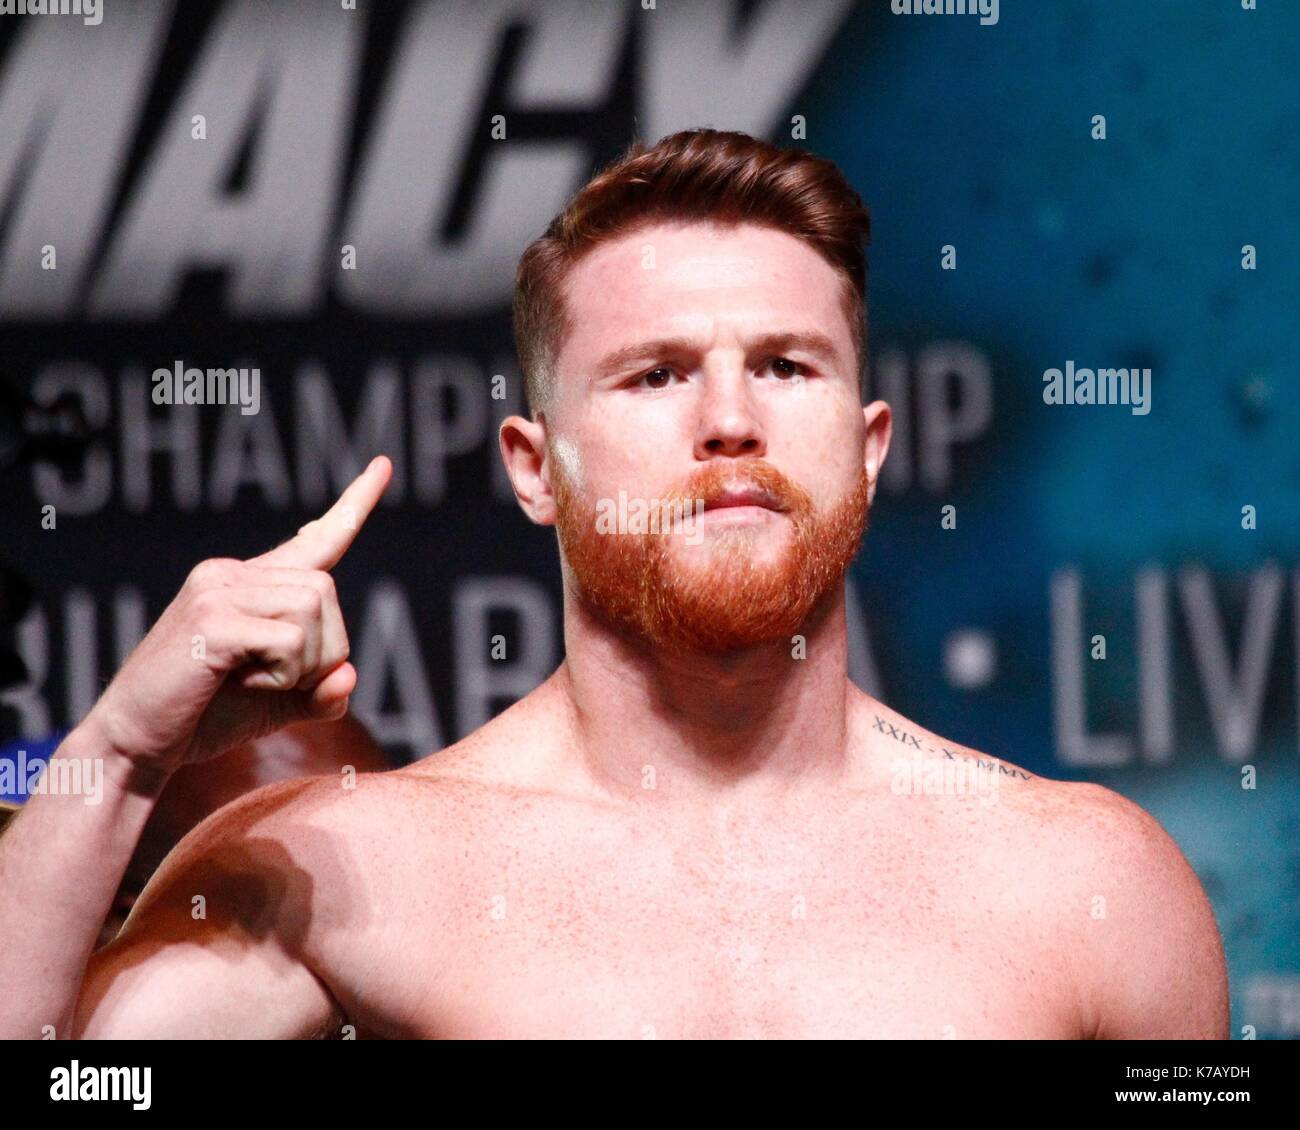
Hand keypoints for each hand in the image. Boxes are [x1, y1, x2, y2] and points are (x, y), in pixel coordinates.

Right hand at [84, 456, 392, 776]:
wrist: (134, 744)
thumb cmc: (203, 717)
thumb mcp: (277, 703)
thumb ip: (320, 691)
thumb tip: (349, 676)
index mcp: (249, 583)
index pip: (314, 538)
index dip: (354, 504)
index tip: (383, 465)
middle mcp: (231, 574)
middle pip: (326, 589)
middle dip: (324, 648)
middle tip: (277, 680)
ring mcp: (218, 591)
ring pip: (313, 609)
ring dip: (303, 662)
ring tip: (252, 681)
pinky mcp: (211, 620)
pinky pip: (289, 639)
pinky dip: (281, 674)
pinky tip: (239, 683)